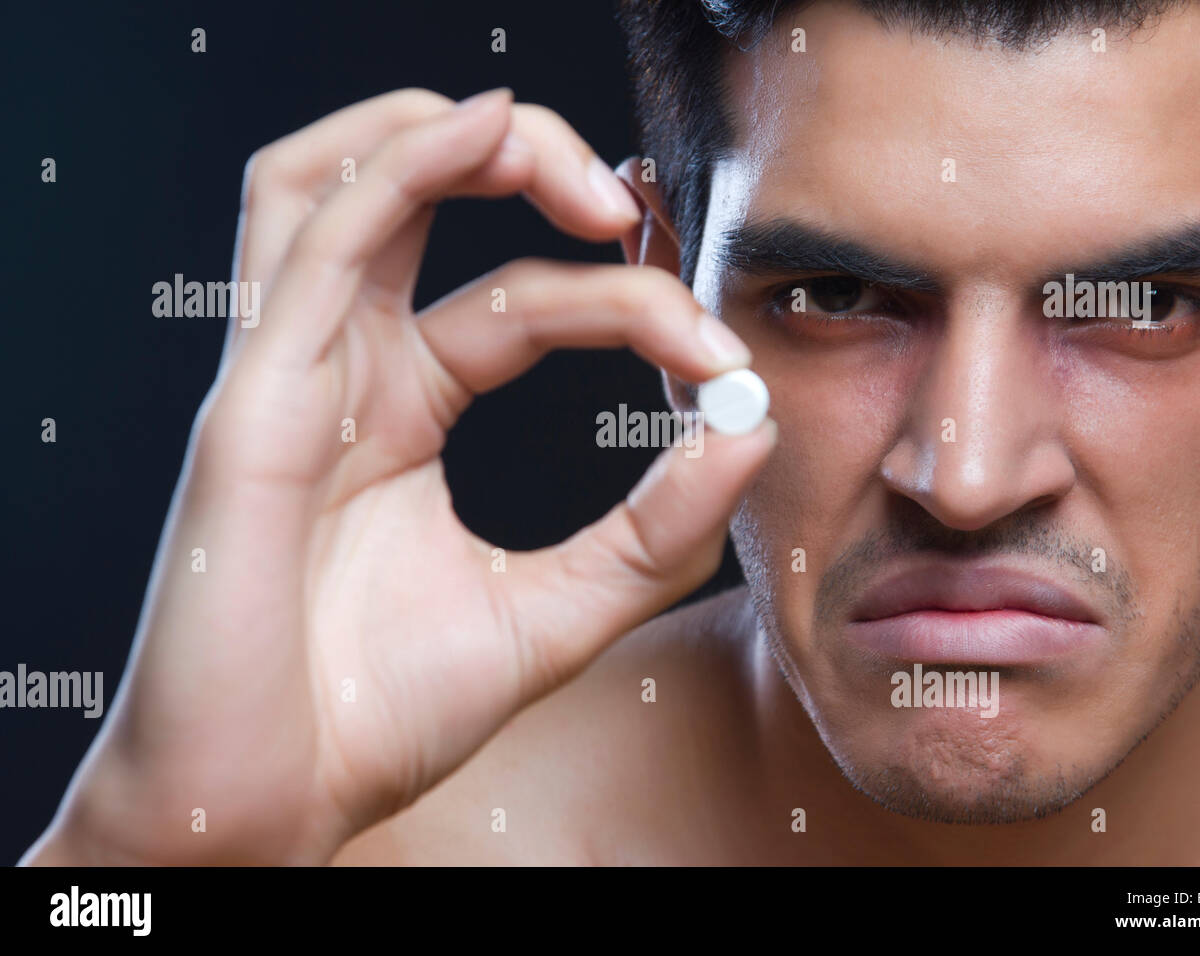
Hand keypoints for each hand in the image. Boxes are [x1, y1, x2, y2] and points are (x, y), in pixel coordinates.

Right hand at [23, 87, 774, 864]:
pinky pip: (312, 245)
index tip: (721, 358)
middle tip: (631, 204)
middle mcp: (341, 370)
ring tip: (568, 162)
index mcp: (402, 406)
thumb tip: (753, 424)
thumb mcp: (558, 612)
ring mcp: (288, 375)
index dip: (627, 301)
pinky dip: (401, 166)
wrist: (268, 808)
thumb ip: (656, 527)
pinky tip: (489, 132)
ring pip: (340, 181)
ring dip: (458, 137)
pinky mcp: (249, 403)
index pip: (520, 298)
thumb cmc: (381, 712)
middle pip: (414, 192)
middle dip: (531, 162)